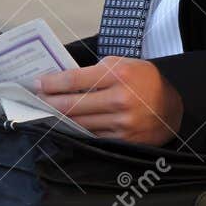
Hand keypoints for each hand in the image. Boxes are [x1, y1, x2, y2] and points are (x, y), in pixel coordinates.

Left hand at [34, 56, 183, 144]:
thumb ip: (95, 71)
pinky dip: (76, 130)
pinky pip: (91, 135)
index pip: (74, 80)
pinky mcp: (122, 140)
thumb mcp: (122, 64)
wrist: (170, 109)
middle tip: (35, 99)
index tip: (37, 84)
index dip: (51, 83)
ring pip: (79, 122)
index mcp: (118, 74)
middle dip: (49, 102)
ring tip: (46, 111)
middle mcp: (119, 99)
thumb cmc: (143, 81)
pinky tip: (66, 124)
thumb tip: (62, 81)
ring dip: (59, 118)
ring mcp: (121, 123)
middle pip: (72, 105)